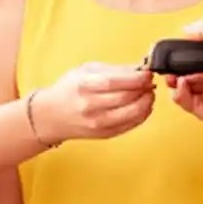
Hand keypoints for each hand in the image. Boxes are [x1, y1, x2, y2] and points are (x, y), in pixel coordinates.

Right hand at [32, 63, 154, 144]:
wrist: (52, 115)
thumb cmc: (70, 89)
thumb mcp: (87, 70)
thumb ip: (114, 70)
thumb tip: (139, 69)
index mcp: (85, 86)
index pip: (116, 82)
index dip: (136, 78)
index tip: (147, 73)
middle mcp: (91, 106)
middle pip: (126, 98)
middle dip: (144, 89)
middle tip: (149, 82)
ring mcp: (98, 123)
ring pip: (132, 113)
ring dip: (146, 102)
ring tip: (147, 93)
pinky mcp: (105, 134)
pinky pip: (130, 125)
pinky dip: (142, 115)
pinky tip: (142, 106)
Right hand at [167, 19, 202, 124]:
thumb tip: (184, 29)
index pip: (199, 61)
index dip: (183, 61)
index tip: (169, 60)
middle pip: (194, 80)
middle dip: (177, 77)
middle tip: (167, 74)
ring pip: (195, 97)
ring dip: (179, 90)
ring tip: (173, 82)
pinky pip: (201, 110)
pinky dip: (187, 102)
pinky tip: (181, 90)